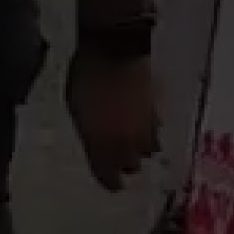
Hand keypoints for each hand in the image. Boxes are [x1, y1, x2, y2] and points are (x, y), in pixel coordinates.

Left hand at [65, 45, 158, 191]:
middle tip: (122, 159)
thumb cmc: (85, 77)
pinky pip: (157, 128)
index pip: (108, 175)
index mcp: (100, 143)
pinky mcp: (158, 109)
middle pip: (132, 164)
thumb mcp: (76, 108)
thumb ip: (88, 132)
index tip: (114, 184)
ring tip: (137, 142)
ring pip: (150, 148)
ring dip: (142, 147)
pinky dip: (152, 130)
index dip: (111, 181)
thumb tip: (96, 143)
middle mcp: (125, 141)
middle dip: (127, 163)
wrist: (114, 49)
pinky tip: (147, 125)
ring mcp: (144, 125)